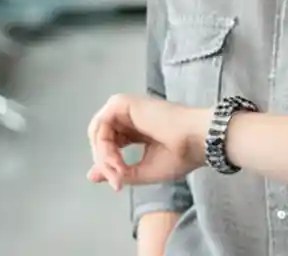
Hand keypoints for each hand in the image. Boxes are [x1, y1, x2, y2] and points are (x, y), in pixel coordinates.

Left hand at [85, 93, 210, 190]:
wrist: (196, 140)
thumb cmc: (179, 155)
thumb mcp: (143, 171)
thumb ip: (117, 171)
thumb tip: (91, 175)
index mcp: (135, 129)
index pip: (109, 147)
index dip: (109, 167)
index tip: (118, 185)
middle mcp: (128, 117)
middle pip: (100, 140)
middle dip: (104, 163)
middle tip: (117, 180)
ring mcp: (124, 108)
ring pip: (97, 133)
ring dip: (103, 157)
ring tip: (118, 171)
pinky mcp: (121, 103)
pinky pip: (101, 126)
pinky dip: (103, 146)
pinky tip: (115, 160)